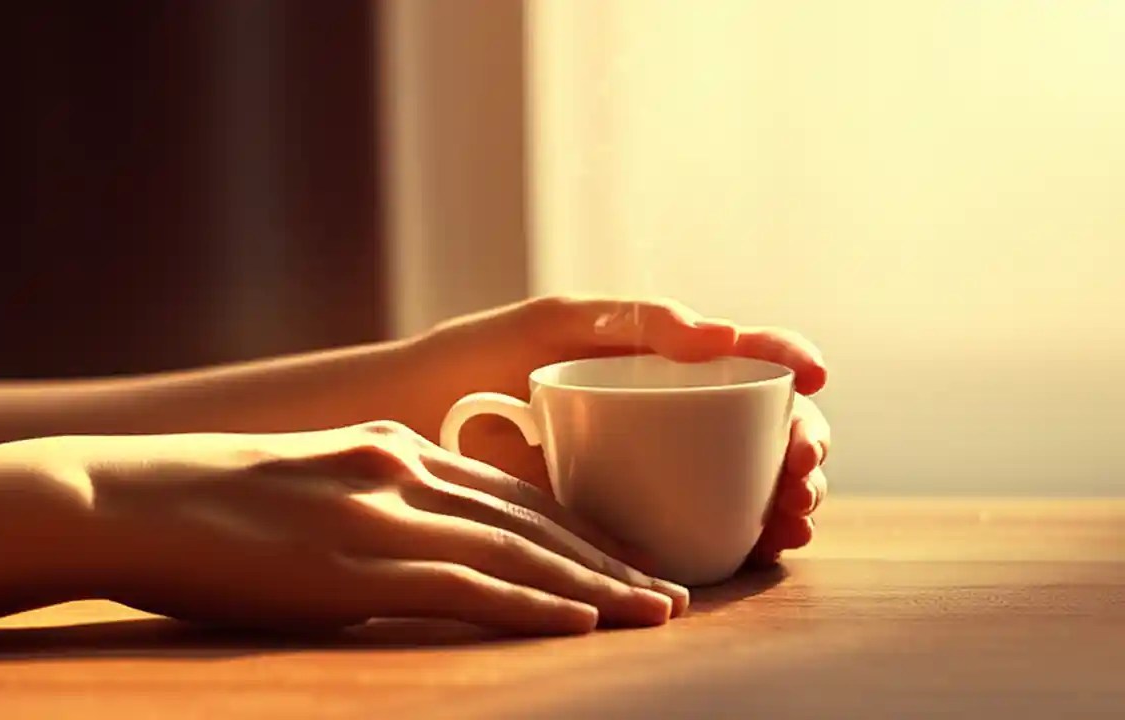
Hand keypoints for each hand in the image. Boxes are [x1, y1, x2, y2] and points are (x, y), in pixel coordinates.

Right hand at [79, 424, 689, 635]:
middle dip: (611, 560)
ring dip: (596, 587)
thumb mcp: (311, 477)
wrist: (133, 496)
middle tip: (674, 592)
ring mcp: (384, 514)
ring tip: (656, 613)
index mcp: (396, 448)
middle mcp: (405, 469)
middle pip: (535, 520)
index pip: (514, 493)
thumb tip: (422, 532)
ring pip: (518, 553)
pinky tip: (581, 623)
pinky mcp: (356, 564)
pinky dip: (532, 607)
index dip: (583, 530)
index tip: (631, 559)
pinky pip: (466, 588)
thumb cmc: (215, 497)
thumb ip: (375, 494)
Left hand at [407, 296, 831, 566]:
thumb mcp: (554, 323)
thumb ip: (635, 319)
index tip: (813, 376)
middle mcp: (675, 413)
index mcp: (665, 358)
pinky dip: (755, 535)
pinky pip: (713, 526)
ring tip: (795, 511)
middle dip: (805, 445)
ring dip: (794, 495)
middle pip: (767, 426)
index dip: (792, 361)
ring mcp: (661, 467)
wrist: (421, 419)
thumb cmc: (483, 356)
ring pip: (753, 480)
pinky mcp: (640, 517)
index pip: (748, 356)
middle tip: (801, 467)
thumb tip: (726, 335)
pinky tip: (768, 542)